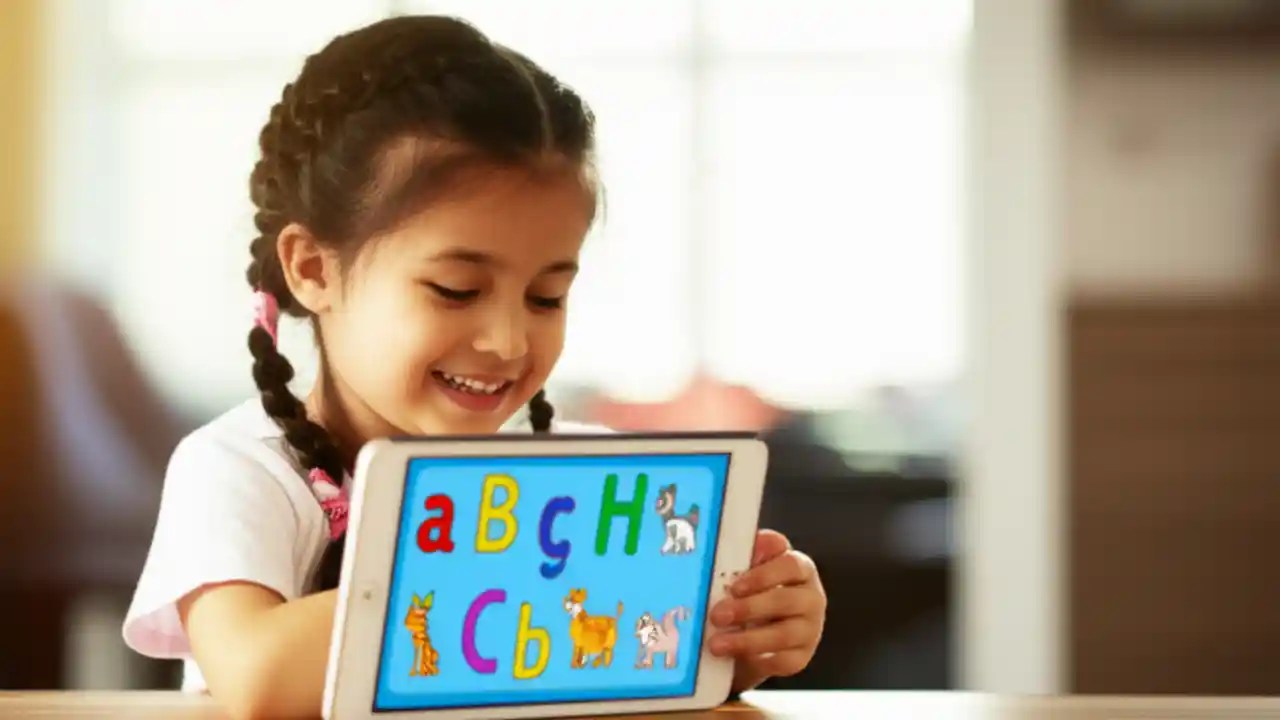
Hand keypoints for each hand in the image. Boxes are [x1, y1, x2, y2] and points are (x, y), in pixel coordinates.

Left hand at [707, 529, 826, 692]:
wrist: (758, 630)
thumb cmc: (752, 590)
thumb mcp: (748, 569)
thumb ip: (743, 556)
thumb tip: (724, 548)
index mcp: (800, 568)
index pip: (791, 565)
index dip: (763, 575)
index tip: (735, 586)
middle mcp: (811, 598)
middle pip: (785, 600)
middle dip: (749, 608)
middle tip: (717, 616)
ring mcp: (810, 629)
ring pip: (783, 634)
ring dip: (747, 640)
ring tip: (716, 644)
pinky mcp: (801, 657)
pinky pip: (781, 661)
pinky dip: (756, 660)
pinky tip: (734, 658)